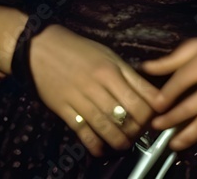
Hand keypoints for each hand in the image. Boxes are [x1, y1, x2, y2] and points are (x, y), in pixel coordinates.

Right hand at [29, 24, 165, 156]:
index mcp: (113, 69)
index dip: (153, 110)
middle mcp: (99, 84)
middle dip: (139, 129)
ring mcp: (81, 98)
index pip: (142, 95)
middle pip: (128, 113)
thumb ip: (127, 74)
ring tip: (125, 145)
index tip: (155, 117)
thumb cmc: (78, 49)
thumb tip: (147, 92)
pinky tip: (101, 149)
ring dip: (120, 141)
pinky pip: (83, 131)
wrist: (40, 47)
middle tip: (141, 134)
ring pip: (107, 126)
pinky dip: (94, 144)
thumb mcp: (108, 55)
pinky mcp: (64, 109)